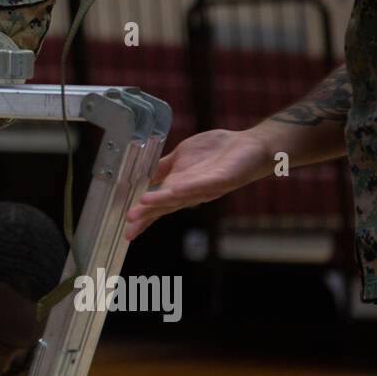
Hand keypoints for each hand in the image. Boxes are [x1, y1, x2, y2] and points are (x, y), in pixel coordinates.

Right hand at [124, 128, 272, 239]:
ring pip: (181, 197)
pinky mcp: (221, 178)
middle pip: (166, 206)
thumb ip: (164, 167)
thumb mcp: (182, 156)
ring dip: (162, 201)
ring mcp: (206, 187)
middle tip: (129, 223)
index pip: (158, 205)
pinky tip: (173, 191)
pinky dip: (188, 188)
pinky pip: (202, 184)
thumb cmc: (217, 152)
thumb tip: (144, 174)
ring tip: (142, 204)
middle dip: (148, 214)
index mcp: (180, 186)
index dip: (143, 217)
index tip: (127, 230)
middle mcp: (192, 191)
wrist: (249, 146)